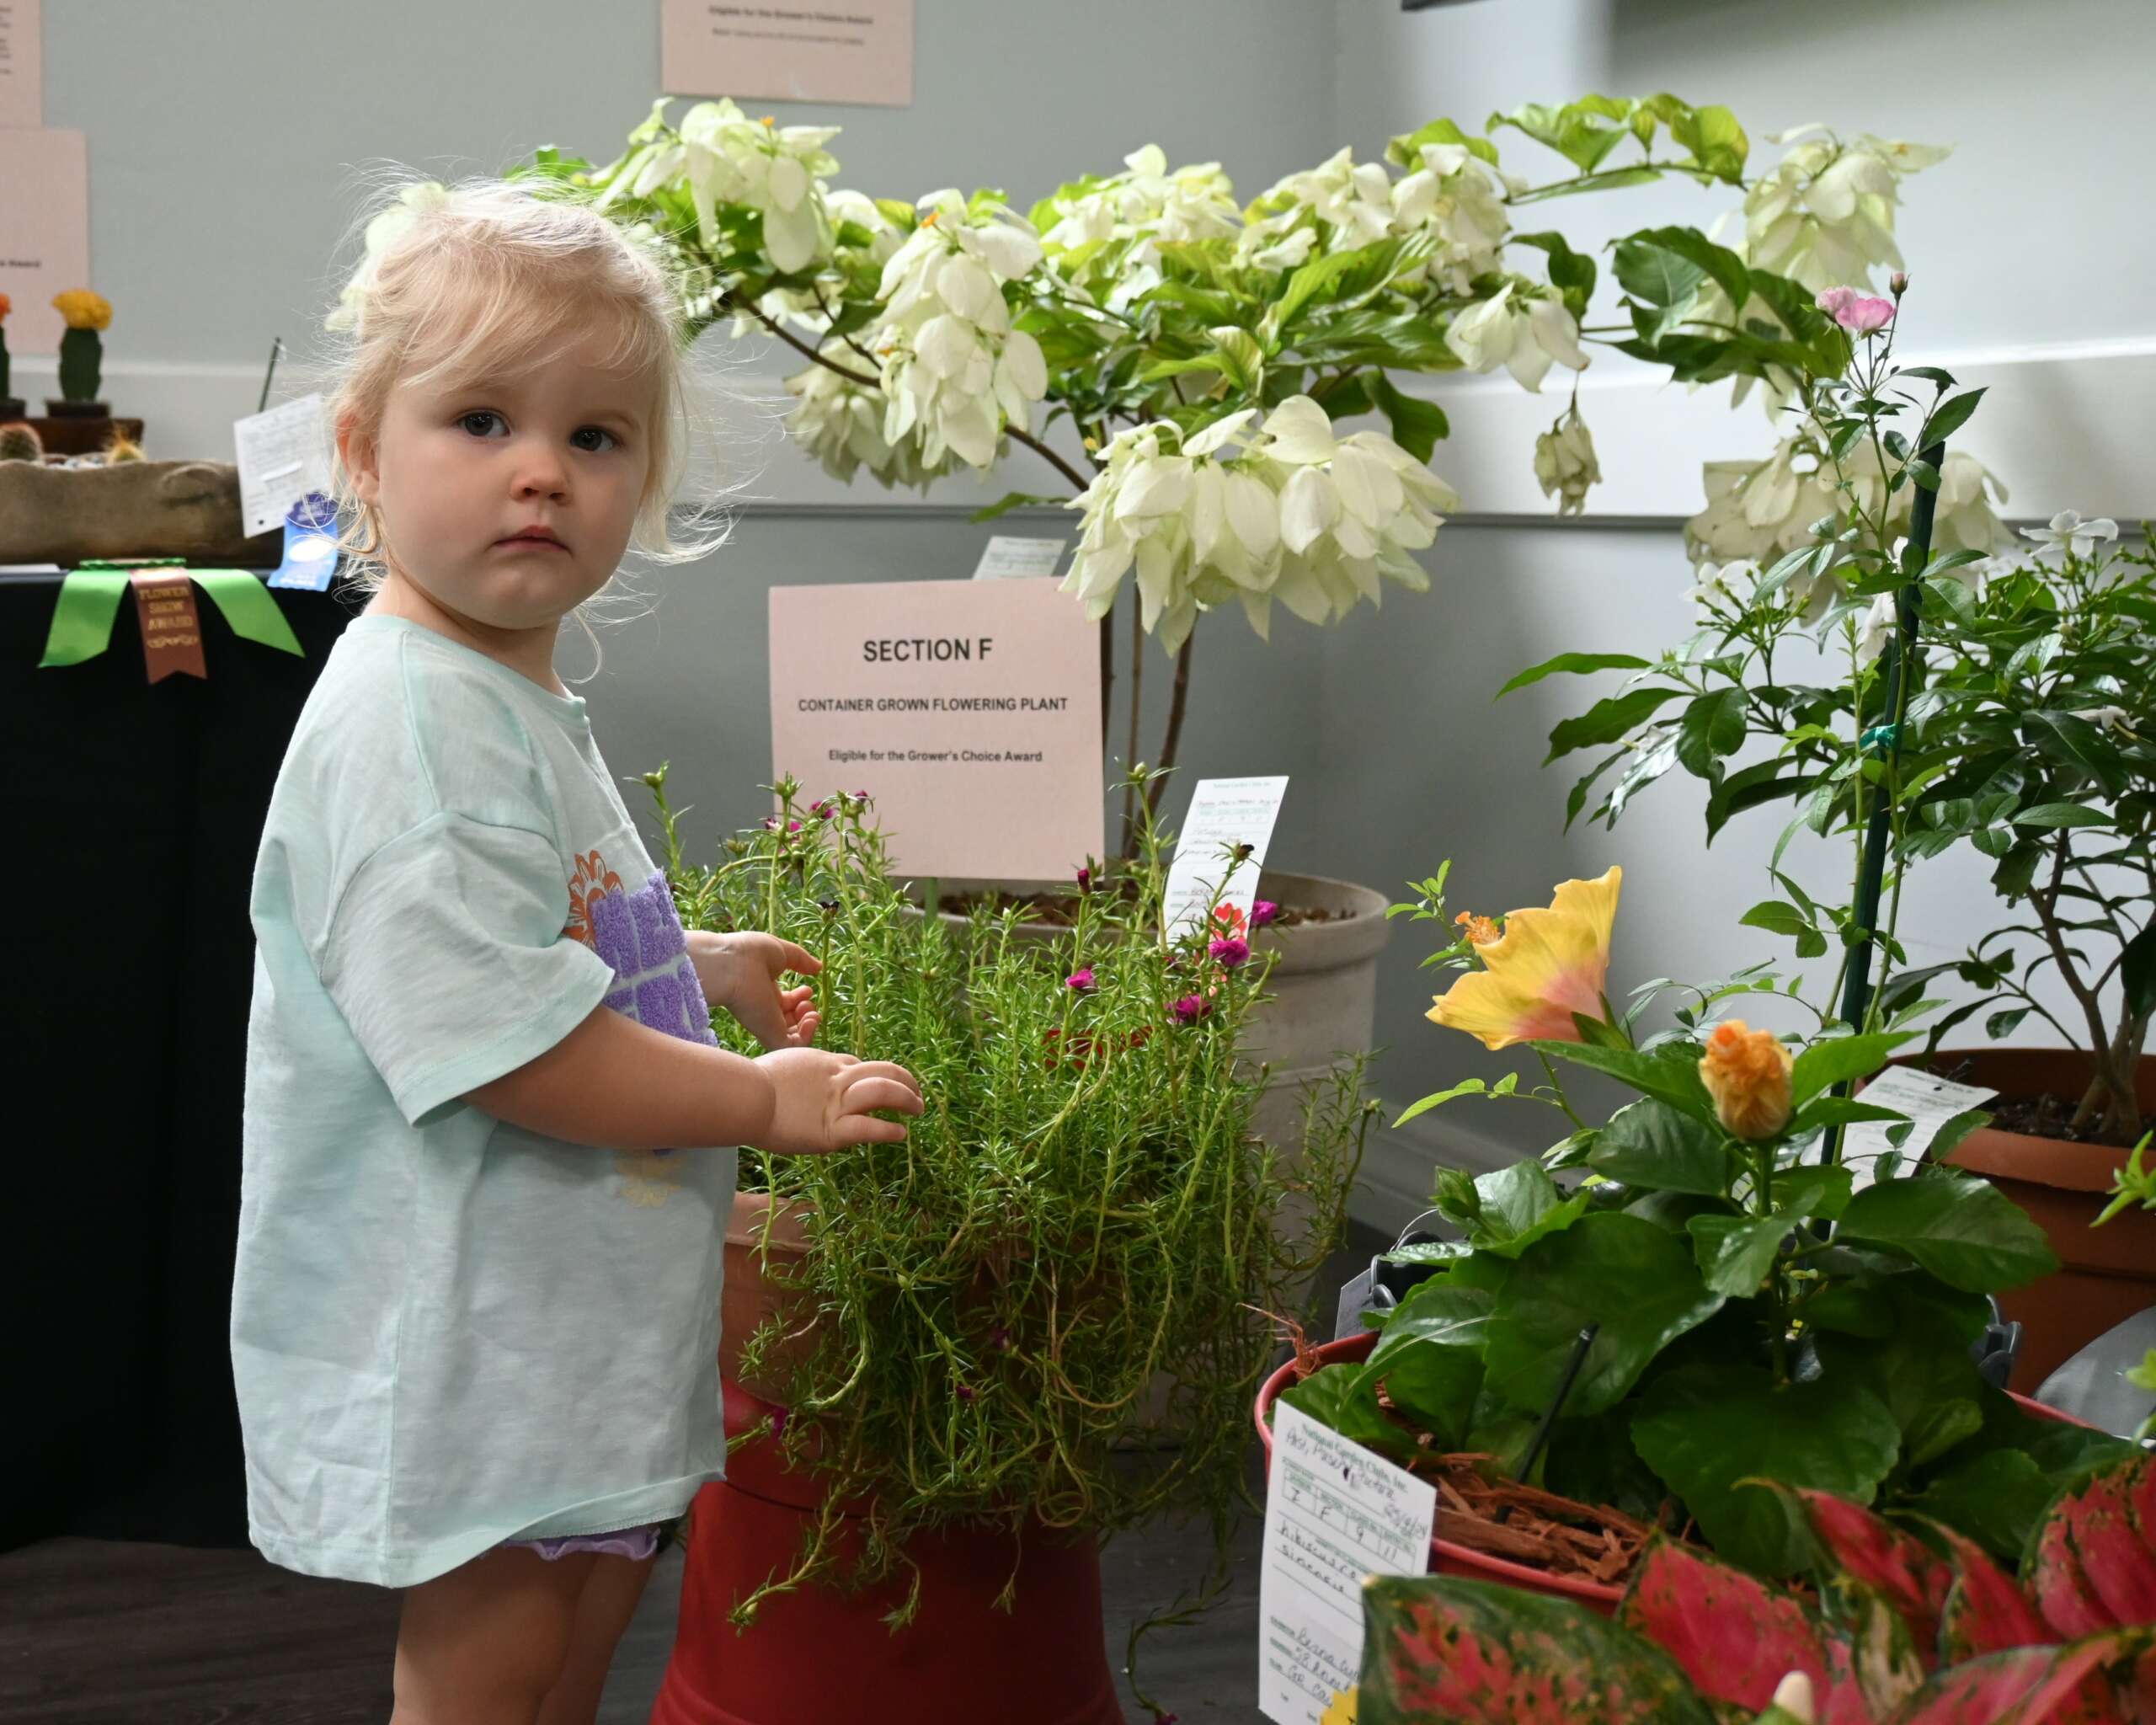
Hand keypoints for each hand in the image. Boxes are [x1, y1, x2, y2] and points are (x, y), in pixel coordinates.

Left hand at [688, 930, 820, 1050]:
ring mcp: (767, 1025)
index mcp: (764, 991)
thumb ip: (801, 961)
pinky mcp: (769, 1035)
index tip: (808, 989)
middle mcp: (765, 1010)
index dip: (800, 998)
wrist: (733, 966)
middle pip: (791, 1021)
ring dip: (809, 1025)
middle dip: (805, 1012)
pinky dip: (807, 1036)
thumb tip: (818, 967)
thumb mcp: (782, 952)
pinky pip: (793, 1046)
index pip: (786, 1003)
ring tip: (811, 1012)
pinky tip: (810, 1020)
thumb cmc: (752, 954)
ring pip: (794, 1037)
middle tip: (807, 1002)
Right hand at [751, 1048, 922, 1154]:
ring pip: (883, 1092)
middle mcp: (837, 1079)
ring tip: (918, 1109)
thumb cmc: (752, 1083)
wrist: (744, 1096)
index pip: (860, 1065)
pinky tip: (901, 1134)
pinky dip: (889, 1130)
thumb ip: (803, 1070)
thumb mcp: (785, 1063)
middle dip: (906, 1081)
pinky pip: (869, 1127)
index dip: (875, 1075)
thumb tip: (805, 1077)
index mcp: (825, 1062)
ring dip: (907, 1099)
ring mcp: (836, 1103)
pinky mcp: (832, 1130)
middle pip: (883, 1071)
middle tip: (917, 1093)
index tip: (882, 1085)